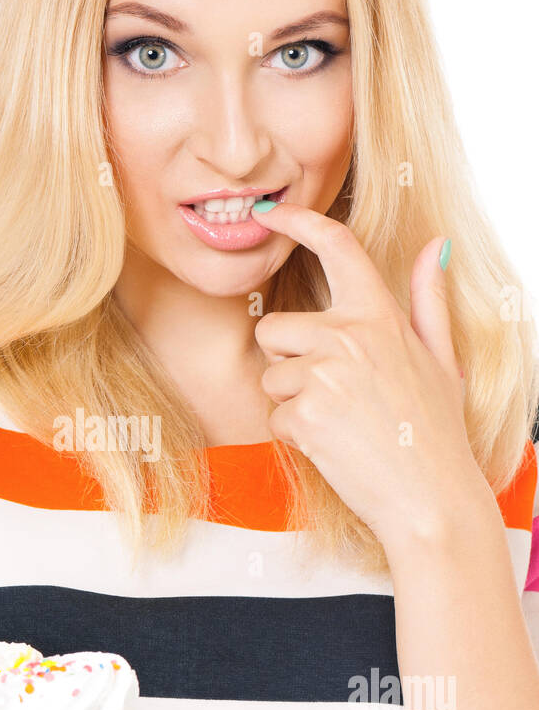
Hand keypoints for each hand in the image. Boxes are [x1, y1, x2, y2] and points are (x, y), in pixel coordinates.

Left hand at [250, 201, 482, 548]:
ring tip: (340, 424)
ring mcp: (325, 373)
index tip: (270, 212)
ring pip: (271, 376)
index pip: (337, 248)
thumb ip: (427, 300)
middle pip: (274, 329)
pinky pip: (274, 415)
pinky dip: (294, 435)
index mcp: (380, 316)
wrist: (430, 497)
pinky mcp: (305, 412)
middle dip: (287, 361)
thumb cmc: (434, 431)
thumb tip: (434, 246)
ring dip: (293, 403)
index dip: (298, 222)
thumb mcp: (439, 358)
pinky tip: (333, 445)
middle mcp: (349, 335)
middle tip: (333, 395)